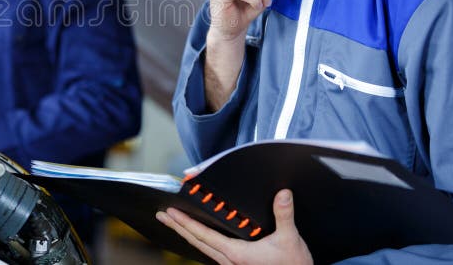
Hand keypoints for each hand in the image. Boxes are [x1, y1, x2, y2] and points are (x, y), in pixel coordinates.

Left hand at [156, 189, 311, 264]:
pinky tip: (200, 238)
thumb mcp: (290, 239)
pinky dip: (201, 242)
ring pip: (203, 248)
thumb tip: (282, 193)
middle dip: (178, 227)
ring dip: (187, 234)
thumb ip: (283, 215)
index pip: (203, 235)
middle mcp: (229, 261)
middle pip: (197, 241)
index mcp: (236, 253)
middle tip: (162, 215)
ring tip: (175, 223)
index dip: (185, 223)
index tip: (170, 213)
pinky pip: (212, 253)